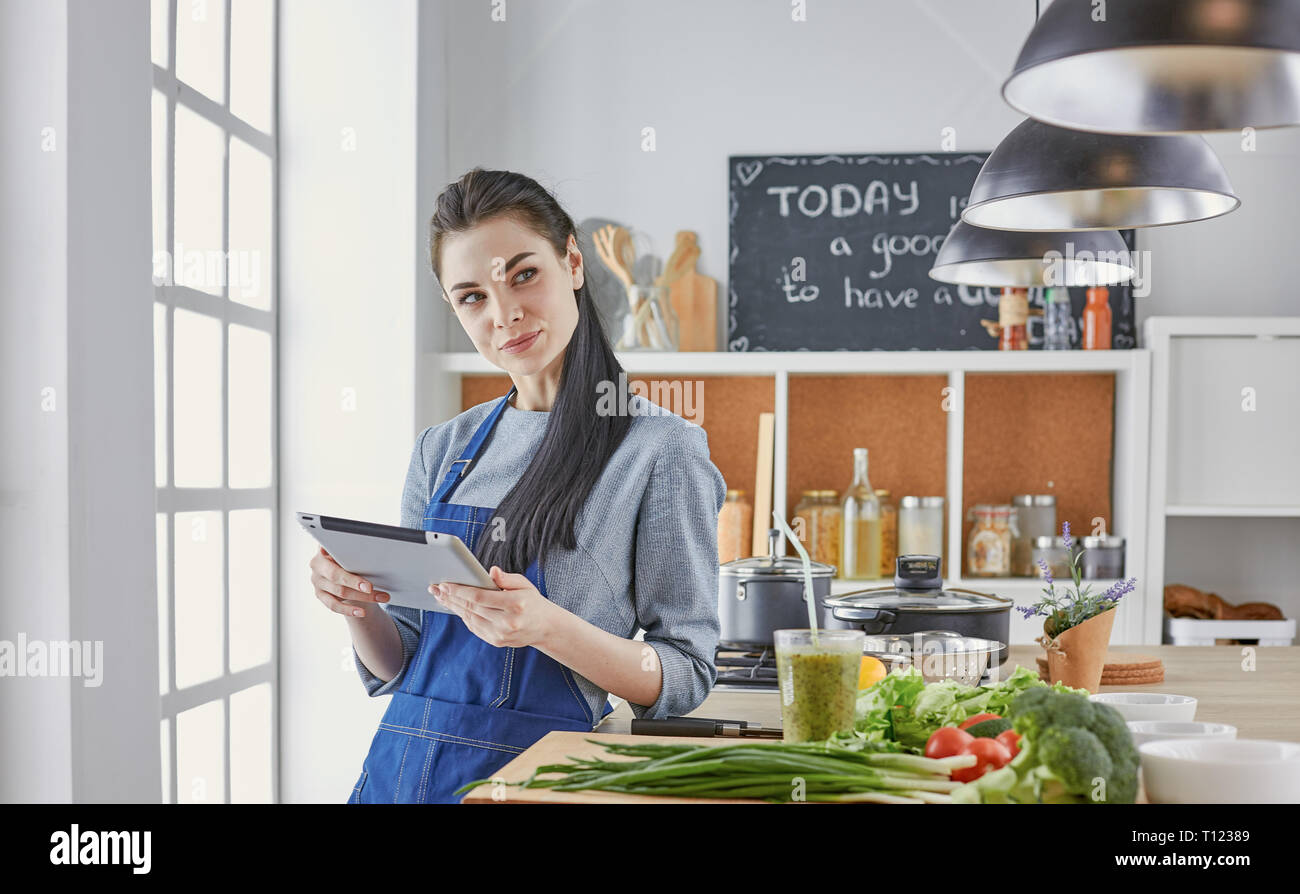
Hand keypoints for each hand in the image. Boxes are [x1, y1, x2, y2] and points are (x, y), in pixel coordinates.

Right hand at [309, 546, 389, 617]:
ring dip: (362, 597)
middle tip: (371, 587)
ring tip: (382, 597)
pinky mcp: (320, 595)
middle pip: (336, 576)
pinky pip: (334, 606)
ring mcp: (317, 582)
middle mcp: (317, 565)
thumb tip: (374, 548)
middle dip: (355, 582)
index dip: (336, 554)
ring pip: (339, 592)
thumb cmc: (350, 558)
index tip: (343, 556)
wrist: (344, 573)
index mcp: (323, 550)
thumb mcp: (351, 551)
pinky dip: (349, 610)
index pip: (329, 551)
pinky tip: (362, 612)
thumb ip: (354, 550)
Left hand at [430, 566, 563, 648]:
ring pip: (470, 618)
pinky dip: (463, 616)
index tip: (445, 584)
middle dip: (451, 597)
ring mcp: (501, 634)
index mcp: (515, 604)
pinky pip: (474, 627)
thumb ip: (507, 578)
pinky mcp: (496, 641)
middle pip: (471, 608)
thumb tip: (491, 571)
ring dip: (454, 607)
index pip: (480, 597)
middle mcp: (507, 622)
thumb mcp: (524, 584)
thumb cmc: (533, 602)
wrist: (544, 627)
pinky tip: (455, 607)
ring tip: (441, 596)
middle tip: (435, 588)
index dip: (460, 591)